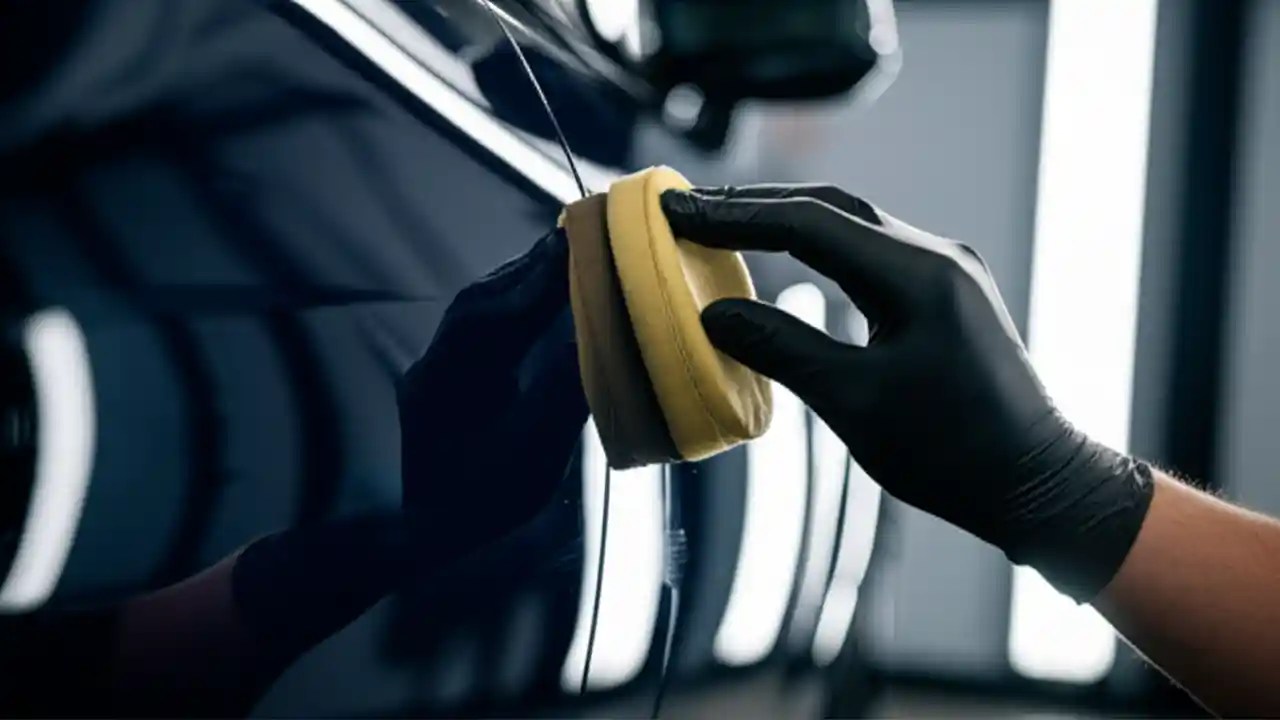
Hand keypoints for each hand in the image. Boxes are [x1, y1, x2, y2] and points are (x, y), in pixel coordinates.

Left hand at [398, 229, 587, 559]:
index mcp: (457, 375)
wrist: (418, 537)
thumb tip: (596, 334)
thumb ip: (564, 388)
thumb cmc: (482, 501)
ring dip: (514, 287)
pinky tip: (525, 310)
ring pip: (473, 313)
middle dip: (528, 270)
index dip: (543, 274)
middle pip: (485, 299)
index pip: (507, 308)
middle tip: (573, 240)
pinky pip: (470, 333)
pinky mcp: (434, 385)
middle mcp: (436, 363)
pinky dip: (502, 312)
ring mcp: (430, 373)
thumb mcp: (535, 448)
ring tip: (555, 266)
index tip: (576, 239)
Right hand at [662, 185, 1152, 600]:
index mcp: (916, 275)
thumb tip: (714, 314)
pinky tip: (786, 254)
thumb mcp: (854, 403)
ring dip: (787, 219)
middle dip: (755, 204)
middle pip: (830, 207)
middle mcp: (936, 256)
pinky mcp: (948, 293)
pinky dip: (820, 245)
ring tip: (724, 222)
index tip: (675, 212)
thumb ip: (781, 348)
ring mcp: (947, 270)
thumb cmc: (950, 454)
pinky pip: (872, 250)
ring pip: (853, 223)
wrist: (1037, 483)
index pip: (807, 222)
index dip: (734, 216)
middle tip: (688, 205)